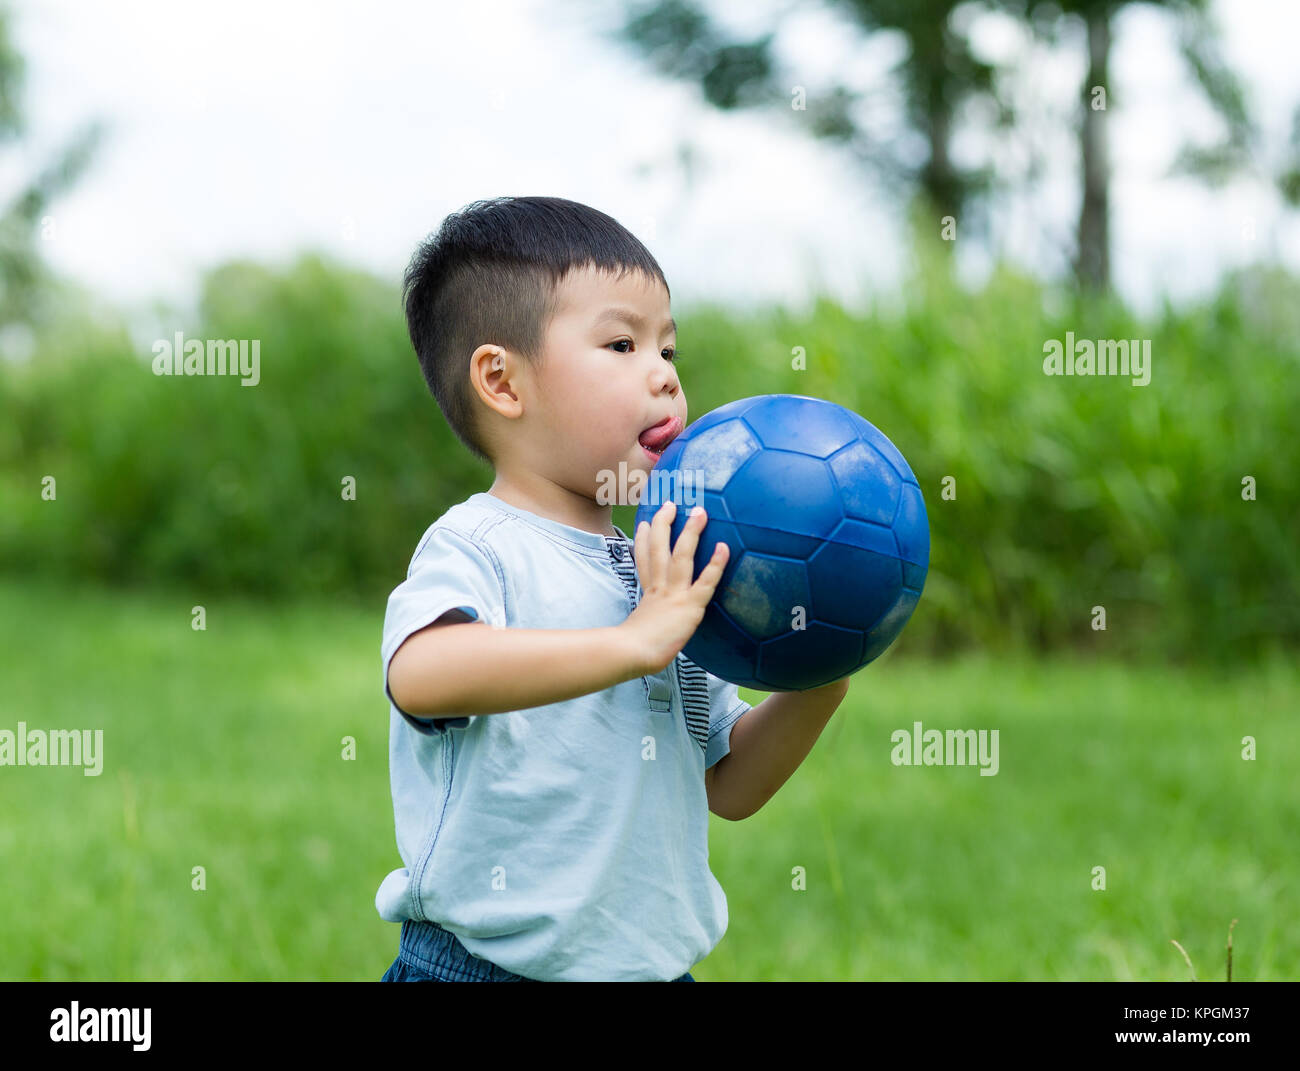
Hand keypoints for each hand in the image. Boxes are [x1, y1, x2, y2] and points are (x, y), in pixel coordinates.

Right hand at [620, 500, 729, 675]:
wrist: (633, 652)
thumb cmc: (633, 649)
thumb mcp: (636, 630)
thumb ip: (644, 624)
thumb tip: (644, 630)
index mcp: (648, 594)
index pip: (644, 561)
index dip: (642, 541)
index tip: (642, 524)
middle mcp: (660, 587)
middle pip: (659, 548)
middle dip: (663, 524)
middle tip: (669, 505)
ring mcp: (675, 593)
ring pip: (682, 556)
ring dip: (690, 532)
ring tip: (699, 512)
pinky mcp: (689, 605)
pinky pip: (706, 581)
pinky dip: (715, 564)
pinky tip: (723, 548)